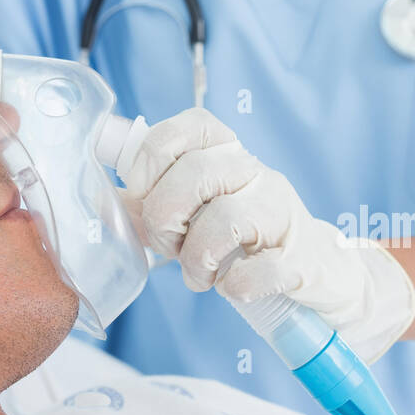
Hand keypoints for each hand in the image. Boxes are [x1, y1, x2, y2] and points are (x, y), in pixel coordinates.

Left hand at [119, 109, 414, 363]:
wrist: (316, 275)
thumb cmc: (242, 239)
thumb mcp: (196, 212)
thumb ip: (150, 203)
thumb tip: (98, 200)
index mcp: (226, 153)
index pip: (188, 127)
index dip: (153, 157)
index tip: (143, 191)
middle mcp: (256, 172)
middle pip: (197, 172)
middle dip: (166, 218)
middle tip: (169, 248)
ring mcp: (282, 210)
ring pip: (226, 219)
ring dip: (197, 258)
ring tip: (198, 276)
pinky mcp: (301, 257)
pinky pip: (259, 270)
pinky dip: (236, 286)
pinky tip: (234, 287)